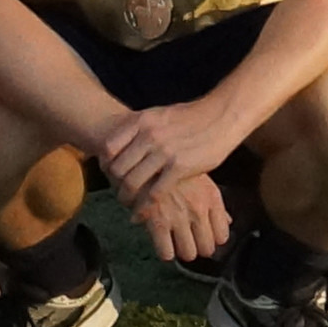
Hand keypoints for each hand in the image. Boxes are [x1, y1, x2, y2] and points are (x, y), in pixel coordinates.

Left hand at [90, 98, 244, 206]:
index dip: (105, 163)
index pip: (109, 147)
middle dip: (115, 184)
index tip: (107, 174)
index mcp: (142, 121)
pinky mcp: (179, 167)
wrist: (222, 116)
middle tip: (117, 192)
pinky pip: (155, 192)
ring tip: (128, 204)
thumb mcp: (161, 115)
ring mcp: (164, 151)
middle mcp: (149, 135)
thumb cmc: (193, 117)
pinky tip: (145, 211)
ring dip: (127, 197)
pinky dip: (146, 205)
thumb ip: (142, 128)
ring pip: (133, 182)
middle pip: (118, 168)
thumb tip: (124, 141)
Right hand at [120, 158, 231, 266]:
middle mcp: (198, 209)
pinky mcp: (157, 221)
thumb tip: (227, 222)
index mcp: (211, 198)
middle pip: (207, 248)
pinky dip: (164, 251)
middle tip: (189, 243)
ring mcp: (178, 216)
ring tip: (175, 244)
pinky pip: (166, 252)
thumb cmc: (172, 164)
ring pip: (188, 253)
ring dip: (182, 251)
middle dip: (198, 248)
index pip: (222, 235)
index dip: (213, 239)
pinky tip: (162, 242)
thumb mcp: (200, 178)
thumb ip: (214, 203)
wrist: (145, 151)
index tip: (205, 238)